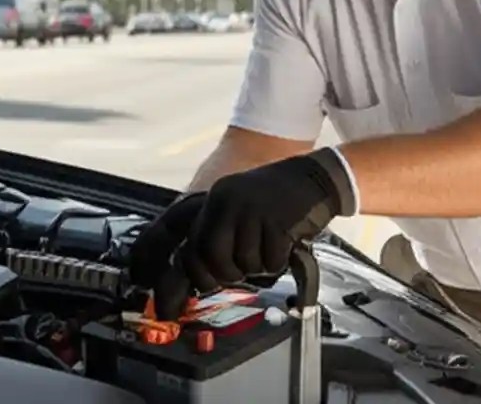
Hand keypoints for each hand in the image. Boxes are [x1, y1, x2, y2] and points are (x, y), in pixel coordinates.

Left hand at [127, 149, 354, 318]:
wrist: (314, 178)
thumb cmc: (275, 202)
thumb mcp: (238, 210)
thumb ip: (216, 238)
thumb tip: (194, 280)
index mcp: (213, 199)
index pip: (181, 238)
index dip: (173, 273)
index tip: (166, 302)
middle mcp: (226, 202)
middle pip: (209, 258)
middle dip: (223, 274)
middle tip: (240, 270)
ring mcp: (251, 210)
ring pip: (241, 264)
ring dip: (256, 267)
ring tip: (267, 248)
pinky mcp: (277, 221)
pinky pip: (270, 261)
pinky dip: (277, 261)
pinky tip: (284, 243)